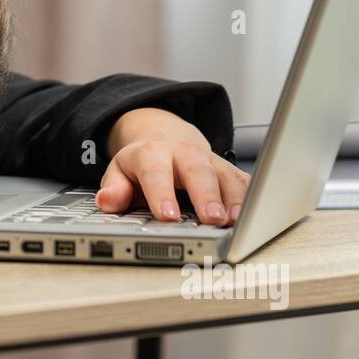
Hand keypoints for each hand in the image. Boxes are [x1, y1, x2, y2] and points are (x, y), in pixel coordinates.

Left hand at [96, 107, 249, 225]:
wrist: (165, 138)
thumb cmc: (143, 164)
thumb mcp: (119, 172)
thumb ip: (114, 188)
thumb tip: (106, 201)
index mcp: (153, 153)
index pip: (156, 172)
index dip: (161, 194)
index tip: (167, 217)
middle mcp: (184, 153)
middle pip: (197, 170)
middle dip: (205, 195)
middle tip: (211, 219)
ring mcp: (210, 160)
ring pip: (225, 175)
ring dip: (233, 198)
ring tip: (234, 221)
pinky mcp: (228, 170)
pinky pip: (242, 180)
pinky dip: (249, 197)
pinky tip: (251, 215)